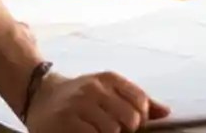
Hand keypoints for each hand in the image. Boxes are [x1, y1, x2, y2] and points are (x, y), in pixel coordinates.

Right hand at [25, 71, 169, 131]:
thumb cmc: (79, 97)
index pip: (140, 101)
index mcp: (108, 79)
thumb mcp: (107, 90)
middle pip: (130, 118)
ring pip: (113, 131)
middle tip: (112, 130)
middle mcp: (94, 88)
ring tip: (95, 130)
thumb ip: (135, 100)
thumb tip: (166, 112)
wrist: (39, 96)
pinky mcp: (66, 121)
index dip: (140, 118)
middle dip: (126, 130)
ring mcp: (79, 104)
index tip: (129, 123)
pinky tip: (85, 132)